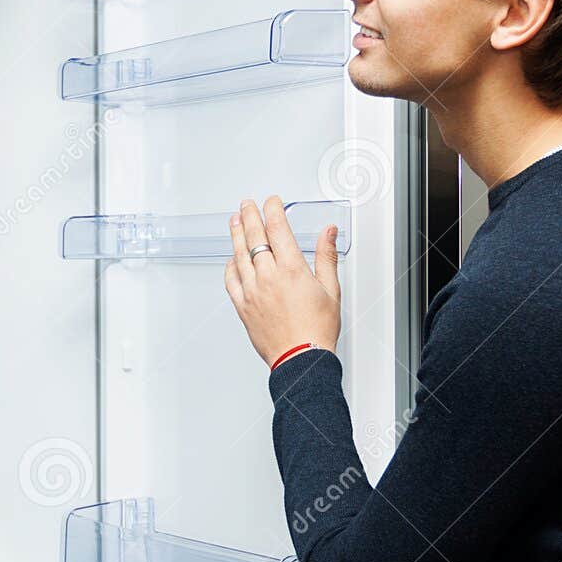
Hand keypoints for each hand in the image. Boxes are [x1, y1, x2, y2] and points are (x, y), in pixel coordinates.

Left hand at [224, 195, 340, 366]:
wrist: (301, 359)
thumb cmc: (317, 330)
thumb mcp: (331, 289)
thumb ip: (326, 256)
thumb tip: (328, 232)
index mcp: (291, 269)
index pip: (277, 228)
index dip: (273, 210)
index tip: (271, 201)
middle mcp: (268, 277)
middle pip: (255, 237)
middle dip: (250, 215)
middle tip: (247, 204)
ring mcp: (252, 291)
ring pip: (239, 255)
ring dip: (237, 235)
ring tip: (235, 222)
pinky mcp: (242, 306)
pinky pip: (231, 280)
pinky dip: (230, 266)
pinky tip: (231, 259)